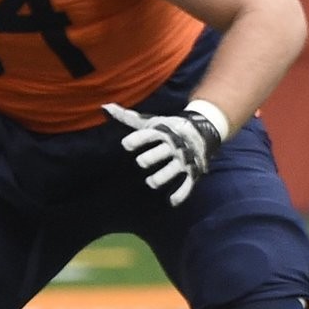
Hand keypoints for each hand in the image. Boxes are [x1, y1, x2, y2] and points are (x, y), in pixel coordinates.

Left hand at [103, 102, 224, 205]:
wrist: (203, 130)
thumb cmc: (169, 127)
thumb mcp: (150, 121)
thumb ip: (128, 118)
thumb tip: (104, 107)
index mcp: (162, 132)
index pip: (148, 135)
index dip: (136, 140)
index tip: (126, 145)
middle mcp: (173, 145)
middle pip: (158, 154)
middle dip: (148, 159)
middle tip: (142, 162)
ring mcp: (183, 159)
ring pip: (170, 171)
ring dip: (159, 179)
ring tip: (152, 182)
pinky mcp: (192, 171)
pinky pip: (188, 185)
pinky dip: (180, 194)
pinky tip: (171, 201)